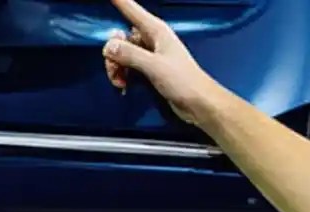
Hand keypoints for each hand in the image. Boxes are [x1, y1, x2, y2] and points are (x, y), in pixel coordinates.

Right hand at [102, 0, 226, 125]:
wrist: (200, 104)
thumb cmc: (183, 81)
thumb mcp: (154, 66)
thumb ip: (130, 54)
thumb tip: (109, 46)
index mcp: (156, 31)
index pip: (132, 9)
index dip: (120, 1)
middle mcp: (152, 39)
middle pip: (121, 37)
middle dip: (113, 52)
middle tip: (115, 69)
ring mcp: (150, 55)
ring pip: (123, 53)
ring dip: (116, 67)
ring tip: (120, 82)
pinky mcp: (150, 70)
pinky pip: (129, 66)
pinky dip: (123, 75)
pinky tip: (124, 86)